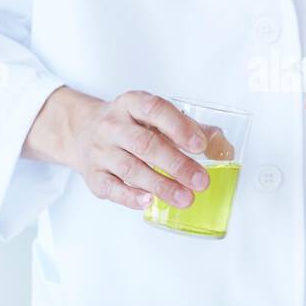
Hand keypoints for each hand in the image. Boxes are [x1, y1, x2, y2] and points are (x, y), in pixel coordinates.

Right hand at [23, 87, 210, 209]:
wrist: (83, 131)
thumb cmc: (130, 125)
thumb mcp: (154, 116)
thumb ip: (189, 127)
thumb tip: (222, 147)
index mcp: (131, 104)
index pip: (155, 110)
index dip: (179, 127)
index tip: (201, 145)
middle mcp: (112, 125)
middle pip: (145, 144)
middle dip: (176, 164)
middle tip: (200, 181)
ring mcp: (100, 151)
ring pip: (131, 169)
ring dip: (161, 185)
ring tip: (186, 198)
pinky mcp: (93, 175)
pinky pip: (111, 187)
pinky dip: (130, 197)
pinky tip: (149, 202)